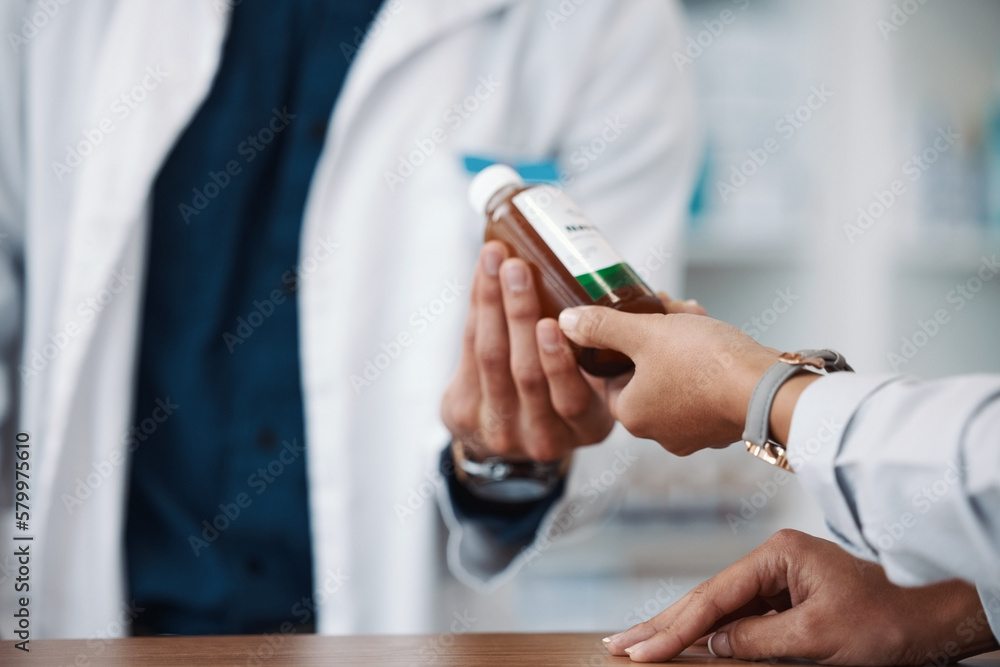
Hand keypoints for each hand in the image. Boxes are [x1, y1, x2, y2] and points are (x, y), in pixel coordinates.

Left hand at [441, 242, 614, 461]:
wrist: (511, 441)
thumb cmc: (564, 398)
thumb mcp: (594, 389)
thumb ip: (594, 353)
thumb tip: (588, 280)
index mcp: (587, 428)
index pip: (571, 398)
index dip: (558, 360)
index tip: (556, 319)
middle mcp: (543, 437)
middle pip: (526, 373)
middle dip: (519, 315)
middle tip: (518, 269)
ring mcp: (500, 429)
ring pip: (492, 358)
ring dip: (492, 303)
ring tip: (496, 262)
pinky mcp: (464, 414)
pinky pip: (469, 351)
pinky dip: (476, 308)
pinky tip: (482, 276)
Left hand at [558, 306, 809, 454]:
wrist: (769, 388)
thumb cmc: (704, 363)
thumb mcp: (645, 333)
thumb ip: (602, 326)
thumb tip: (567, 322)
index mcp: (632, 415)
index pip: (608, 374)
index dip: (617, 338)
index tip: (630, 314)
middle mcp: (660, 432)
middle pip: (644, 370)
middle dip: (655, 332)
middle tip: (667, 306)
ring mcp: (694, 431)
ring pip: (676, 373)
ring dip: (681, 339)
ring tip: (693, 313)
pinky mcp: (723, 422)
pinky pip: (703, 384)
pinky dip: (706, 358)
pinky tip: (714, 333)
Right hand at [606, 530, 998, 663]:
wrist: (936, 615)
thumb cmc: (889, 620)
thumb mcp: (819, 638)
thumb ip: (758, 639)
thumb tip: (711, 645)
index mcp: (777, 555)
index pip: (713, 597)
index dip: (675, 629)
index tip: (641, 652)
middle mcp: (773, 561)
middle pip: (707, 598)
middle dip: (663, 625)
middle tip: (620, 645)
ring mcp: (779, 580)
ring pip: (720, 610)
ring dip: (681, 631)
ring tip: (640, 644)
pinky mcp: (788, 599)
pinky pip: (740, 619)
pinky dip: (712, 635)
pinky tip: (687, 645)